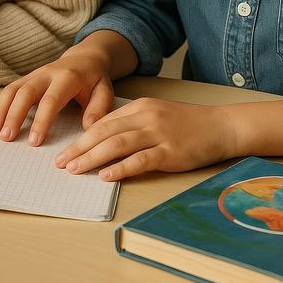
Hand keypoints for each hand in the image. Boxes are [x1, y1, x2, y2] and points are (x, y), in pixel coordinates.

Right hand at [0, 48, 114, 146]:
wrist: (84, 58)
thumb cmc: (94, 79)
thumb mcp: (104, 90)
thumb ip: (98, 108)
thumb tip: (89, 127)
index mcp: (67, 77)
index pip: (51, 100)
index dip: (41, 120)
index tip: (34, 142)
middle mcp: (46, 74)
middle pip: (25, 93)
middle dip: (13, 115)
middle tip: (6, 137)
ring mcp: (33, 75)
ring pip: (12, 90)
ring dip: (0, 110)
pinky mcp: (25, 79)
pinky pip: (6, 89)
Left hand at [54, 98, 236, 180]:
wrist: (222, 126)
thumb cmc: (188, 124)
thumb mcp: (156, 115)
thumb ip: (131, 125)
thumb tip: (102, 142)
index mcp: (139, 107)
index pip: (103, 122)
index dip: (80, 138)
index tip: (64, 151)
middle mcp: (146, 117)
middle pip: (104, 133)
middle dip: (79, 148)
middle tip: (60, 163)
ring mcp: (158, 134)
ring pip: (117, 145)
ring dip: (92, 158)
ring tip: (74, 169)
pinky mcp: (171, 152)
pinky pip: (140, 160)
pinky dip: (120, 168)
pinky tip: (105, 176)